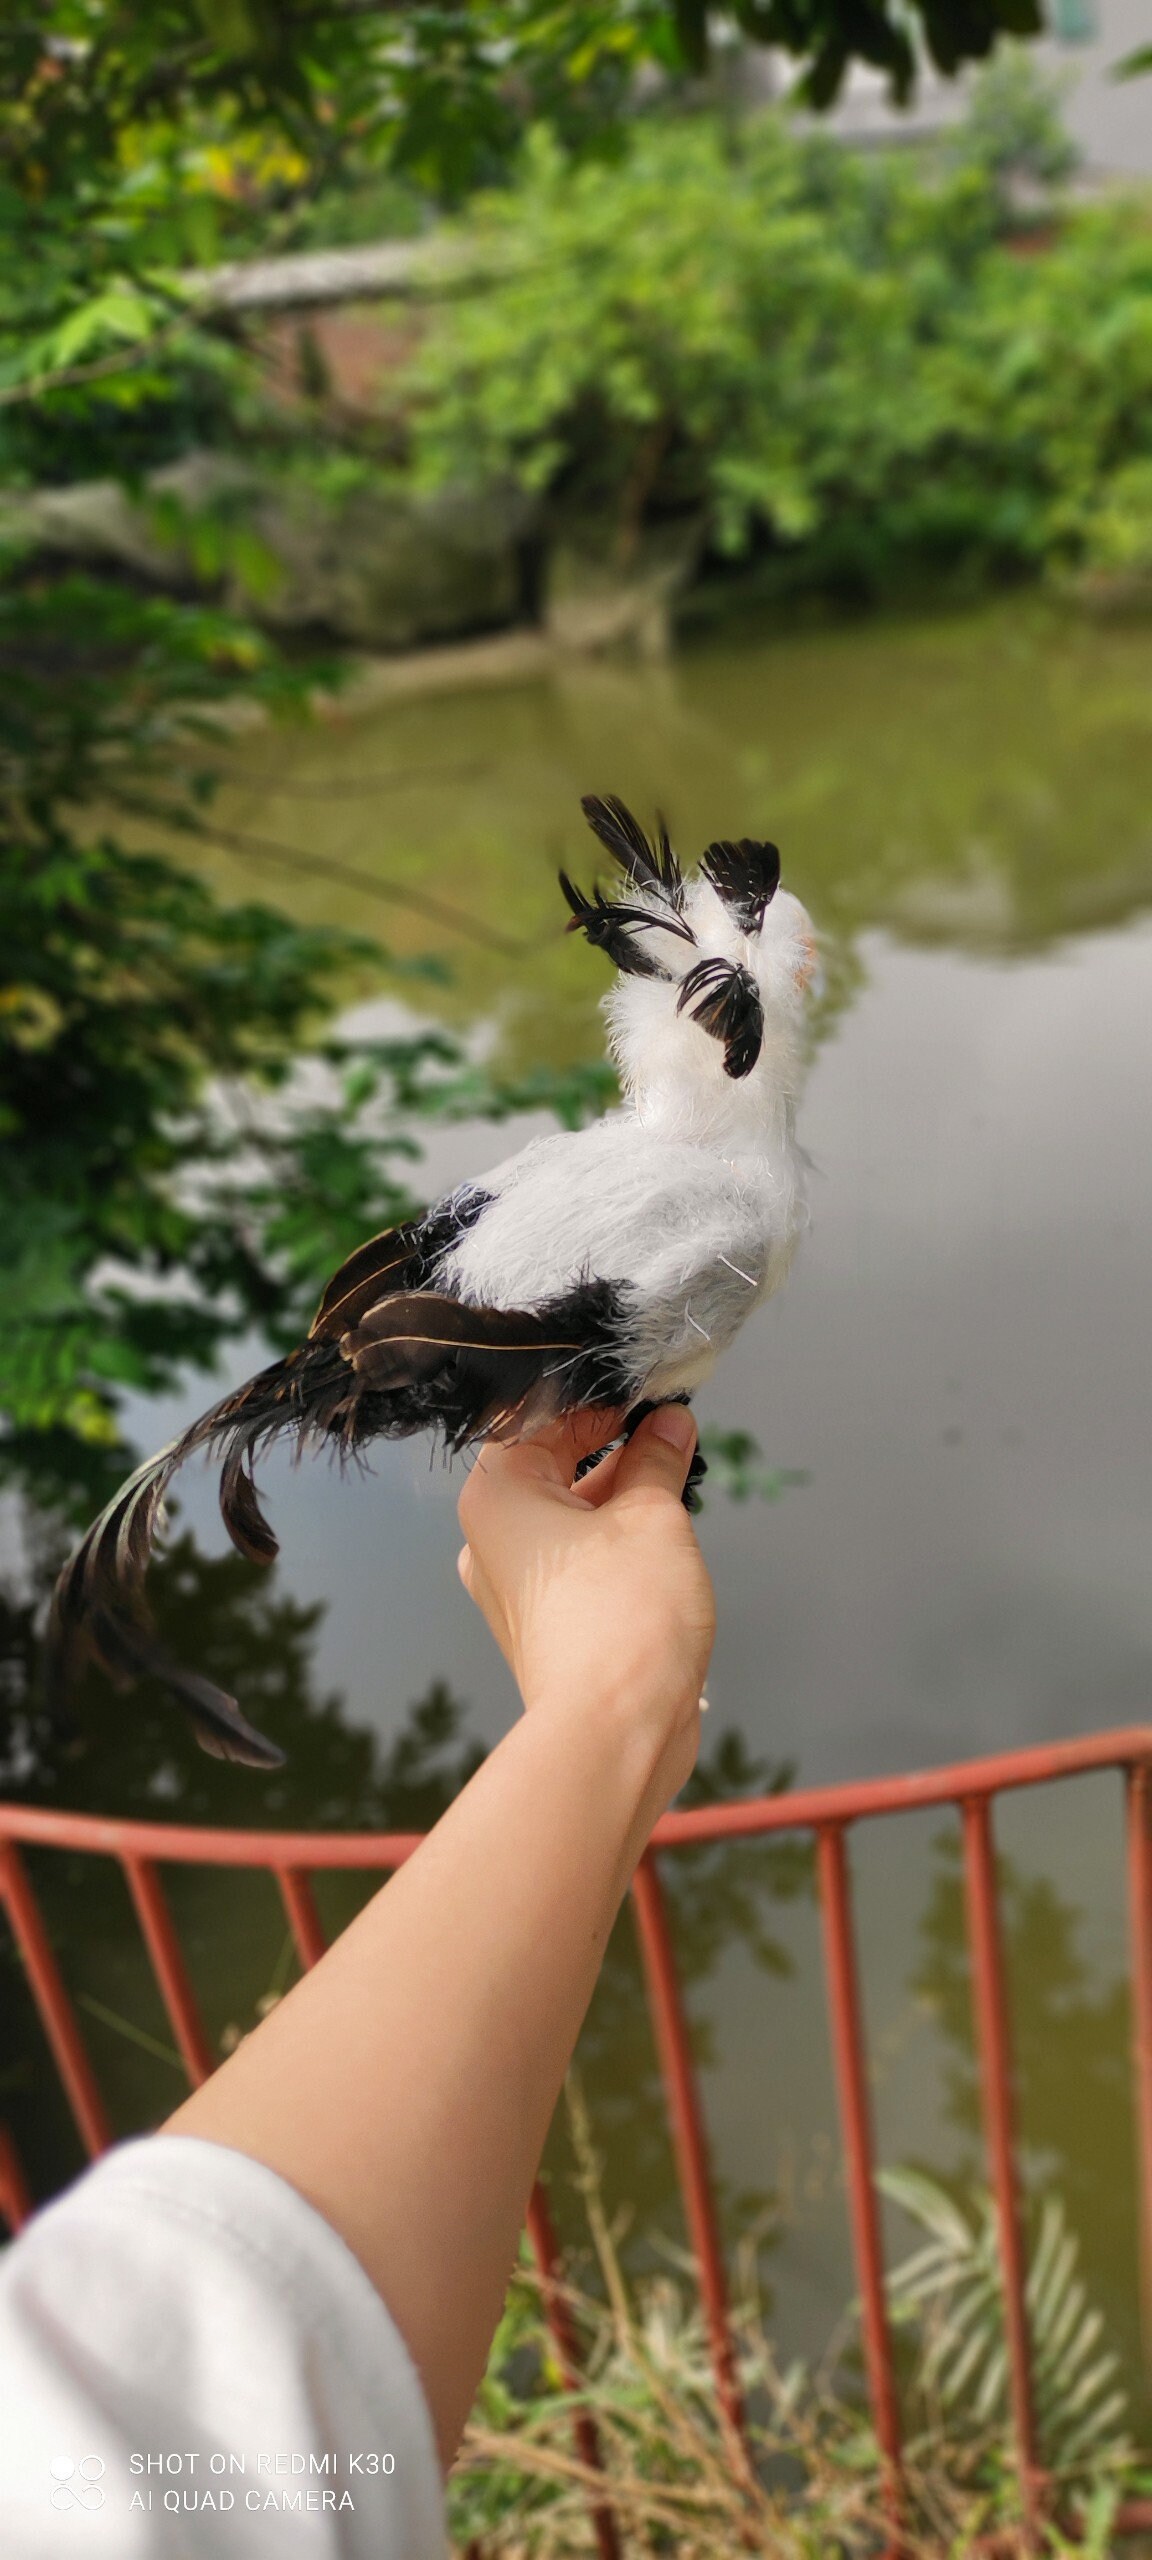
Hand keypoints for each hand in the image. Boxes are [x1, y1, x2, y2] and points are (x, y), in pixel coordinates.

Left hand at [457, 1405, 714, 1808]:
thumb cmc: (621, 1617)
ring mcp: (516, 1584)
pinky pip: (577, 1556)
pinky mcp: (545, 1620)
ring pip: (569, 1511)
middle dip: (615, 1442)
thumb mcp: (652, 1517)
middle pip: (552, 1463)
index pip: (541, 1416)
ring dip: (620, 1489)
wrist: (615, 1730)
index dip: (600, 1397)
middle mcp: (492, 1536)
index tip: (650, 1389)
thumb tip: (668, 1423)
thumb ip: (657, 1459)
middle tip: (673, 1425)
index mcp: (496, 1495)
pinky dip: (615, 1534)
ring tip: (677, 1469)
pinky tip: (662, 1523)